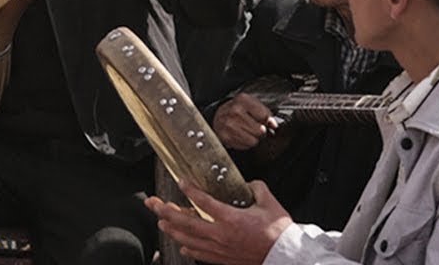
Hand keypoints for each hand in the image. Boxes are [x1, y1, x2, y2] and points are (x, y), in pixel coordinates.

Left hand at [145, 181, 292, 264]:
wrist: (286, 257)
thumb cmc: (279, 232)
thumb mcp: (270, 204)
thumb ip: (257, 188)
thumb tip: (250, 183)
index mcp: (231, 218)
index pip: (203, 201)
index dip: (189, 190)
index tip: (180, 182)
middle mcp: (221, 234)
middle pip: (186, 222)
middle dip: (165, 211)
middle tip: (152, 203)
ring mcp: (220, 249)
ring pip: (188, 239)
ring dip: (172, 230)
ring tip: (160, 222)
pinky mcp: (223, 259)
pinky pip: (200, 254)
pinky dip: (188, 248)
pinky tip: (182, 244)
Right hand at [213, 93, 278, 149]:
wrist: (218, 116)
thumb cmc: (237, 110)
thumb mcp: (251, 105)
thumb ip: (265, 113)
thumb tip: (273, 125)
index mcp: (242, 100)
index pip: (265, 116)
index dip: (268, 121)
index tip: (266, 122)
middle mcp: (234, 111)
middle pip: (260, 130)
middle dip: (260, 131)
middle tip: (254, 127)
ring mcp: (228, 124)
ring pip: (253, 141)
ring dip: (252, 138)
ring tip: (246, 131)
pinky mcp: (225, 136)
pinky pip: (245, 146)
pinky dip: (244, 143)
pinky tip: (239, 136)